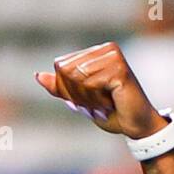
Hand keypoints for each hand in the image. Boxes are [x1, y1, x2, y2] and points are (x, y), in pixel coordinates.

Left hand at [35, 42, 167, 138]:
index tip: (86, 99)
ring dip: (87, 99)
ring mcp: (114, 56)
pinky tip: (111, 103)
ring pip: (76, 77)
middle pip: (66, 70)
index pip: (60, 65)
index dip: (66, 89)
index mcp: (95, 51)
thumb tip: (37, 76)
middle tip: (96, 103)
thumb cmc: (110, 111)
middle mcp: (105, 49)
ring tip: (104, 104)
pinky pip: (90, 84)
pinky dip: (96, 100)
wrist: (136, 125)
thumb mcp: (79, 99)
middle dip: (76, 94)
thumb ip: (59, 87)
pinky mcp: (120, 69)